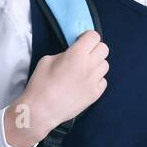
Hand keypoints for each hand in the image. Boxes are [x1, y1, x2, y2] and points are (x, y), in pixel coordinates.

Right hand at [4, 30, 108, 146]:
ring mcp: (95, 81)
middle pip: (104, 49)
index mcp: (77, 54)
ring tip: (84, 70)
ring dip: (96, 64)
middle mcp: (90, 65)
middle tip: (84, 55)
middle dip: (94, 49)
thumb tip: (73, 55)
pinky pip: (103, 80)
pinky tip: (85, 83)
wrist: (42, 110)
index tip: (81, 41)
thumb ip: (65, 53)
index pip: (94, 36)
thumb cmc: (41, 83)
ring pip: (105, 65)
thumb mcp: (47, 59)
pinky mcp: (96, 93)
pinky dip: (96, 79)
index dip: (87, 37)